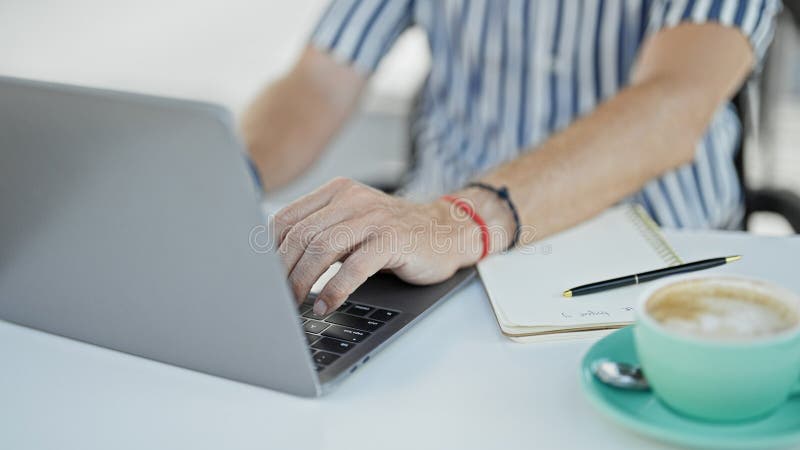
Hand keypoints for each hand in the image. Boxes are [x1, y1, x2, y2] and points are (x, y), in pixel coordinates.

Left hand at [273, 178, 482, 315]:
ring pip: (323, 248)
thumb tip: (278, 264)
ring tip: (296, 304)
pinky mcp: (393, 239)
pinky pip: (355, 266)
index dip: (269, 251)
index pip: (287, 218)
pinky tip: (327, 305)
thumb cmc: (395, 234)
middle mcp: (353, 199)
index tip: (263, 278)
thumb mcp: (354, 224)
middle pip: (301, 234)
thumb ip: (322, 233)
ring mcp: (374, 217)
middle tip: (277, 298)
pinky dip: (335, 289)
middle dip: (282, 271)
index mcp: (337, 192)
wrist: (448, 231)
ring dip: (303, 281)